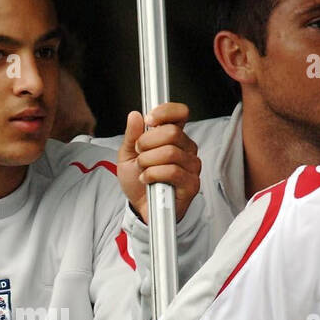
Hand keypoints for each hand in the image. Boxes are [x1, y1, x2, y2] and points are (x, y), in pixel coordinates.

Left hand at [116, 101, 200, 223]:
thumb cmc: (138, 181)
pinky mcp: (192, 183)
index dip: (165, 112)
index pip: (180, 113)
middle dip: (147, 143)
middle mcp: (186, 148)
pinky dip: (153, 174)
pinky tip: (147, 179)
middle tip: (139, 154)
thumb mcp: (127, 156)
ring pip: (170, 152)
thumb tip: (135, 116)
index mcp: (174, 136)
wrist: (139, 207)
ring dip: (148, 162)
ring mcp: (191, 166)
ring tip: (142, 170)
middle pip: (172, 132)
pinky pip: (173, 171)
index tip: (149, 120)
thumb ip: (131, 135)